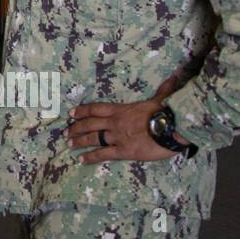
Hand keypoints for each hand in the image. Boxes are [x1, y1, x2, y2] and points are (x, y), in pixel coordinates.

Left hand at [66, 76, 189, 163]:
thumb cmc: (167, 114)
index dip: (82, 110)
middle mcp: (115, 122)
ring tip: (69, 144)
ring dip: (79, 142)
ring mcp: (118, 137)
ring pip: (93, 139)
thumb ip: (162, 90)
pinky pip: (103, 154)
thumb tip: (173, 78)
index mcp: (121, 109)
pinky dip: (91, 157)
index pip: (96, 109)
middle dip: (77, 127)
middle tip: (66, 131)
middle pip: (90, 124)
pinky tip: (81, 160)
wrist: (172, 129)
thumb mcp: (161, 99)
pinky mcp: (124, 151)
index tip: (72, 113)